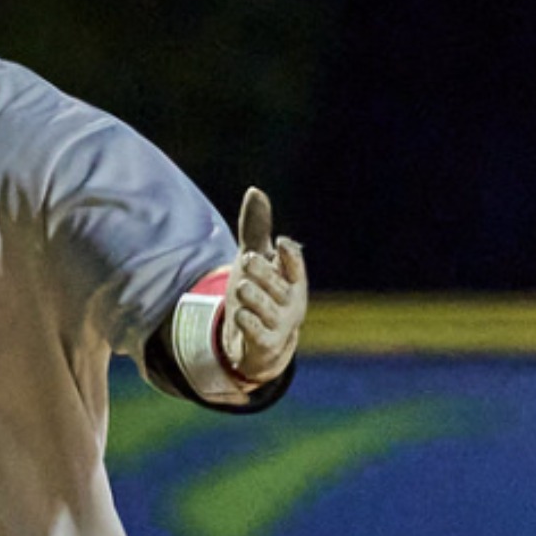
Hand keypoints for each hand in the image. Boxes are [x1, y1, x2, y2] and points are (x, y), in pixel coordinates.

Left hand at [220, 187, 306, 384]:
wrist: (260, 343)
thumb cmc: (262, 293)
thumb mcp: (257, 260)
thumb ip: (257, 229)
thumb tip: (255, 190)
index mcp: (293, 280)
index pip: (296, 266)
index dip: (291, 256)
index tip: (281, 242)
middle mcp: (291, 303)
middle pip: (279, 286)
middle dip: (264, 273)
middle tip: (248, 260)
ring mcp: (279, 326)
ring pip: (267, 310)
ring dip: (255, 298)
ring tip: (243, 286)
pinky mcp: (265, 344)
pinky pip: (258, 334)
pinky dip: (249, 323)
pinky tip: (239, 313)